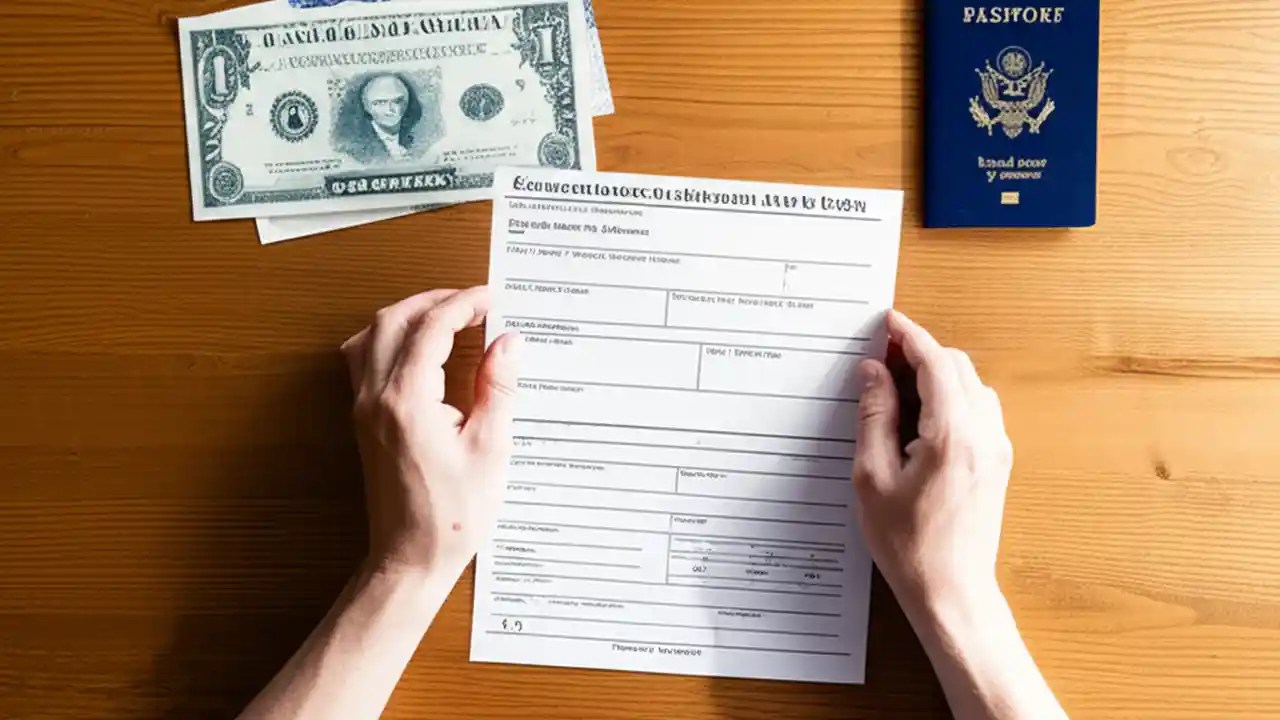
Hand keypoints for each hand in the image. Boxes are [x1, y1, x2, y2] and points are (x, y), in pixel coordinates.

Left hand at [341, 286, 520, 577]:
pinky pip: (362, 360)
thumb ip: (496, 388)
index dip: (464, 304)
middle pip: (393, 320)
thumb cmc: (451, 515)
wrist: (410, 558)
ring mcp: (363, 409)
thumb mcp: (489, 449)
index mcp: (408, 400)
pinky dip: (387, 339)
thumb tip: (507, 343)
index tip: (490, 298)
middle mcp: (376, 398)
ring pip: (370, 335)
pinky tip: (414, 348)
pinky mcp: (363, 421)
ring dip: (407, 315)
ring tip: (446, 315)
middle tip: (472, 302)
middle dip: (434, 301)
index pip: (432, 327)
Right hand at [852, 310, 1013, 618]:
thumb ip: (874, 416)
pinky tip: (919, 417)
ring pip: (970, 385)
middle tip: (880, 359)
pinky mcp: (997, 461)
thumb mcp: (872, 476)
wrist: (951, 590)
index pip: (935, 362)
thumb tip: (873, 373)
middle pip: (957, 366)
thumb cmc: (908, 544)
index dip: (909, 335)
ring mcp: (996, 447)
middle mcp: (984, 434)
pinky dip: (950, 397)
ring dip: (936, 375)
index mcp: (952, 435)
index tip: (887, 322)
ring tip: (895, 391)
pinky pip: (978, 408)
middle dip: (920, 353)